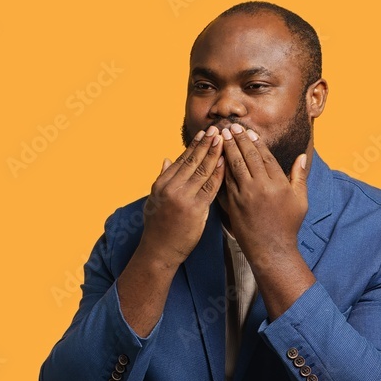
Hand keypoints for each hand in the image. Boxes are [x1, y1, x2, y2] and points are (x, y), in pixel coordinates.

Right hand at [139, 126, 224, 266]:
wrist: (159, 250)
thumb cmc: (158, 227)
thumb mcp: (154, 200)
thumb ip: (162, 178)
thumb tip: (166, 158)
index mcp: (162, 184)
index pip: (182, 160)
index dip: (194, 146)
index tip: (204, 134)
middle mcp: (171, 188)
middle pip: (193, 161)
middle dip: (206, 144)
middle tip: (217, 129)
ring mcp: (183, 198)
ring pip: (202, 171)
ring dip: (214, 154)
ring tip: (223, 140)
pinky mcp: (195, 210)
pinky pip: (210, 187)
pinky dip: (218, 174)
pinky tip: (226, 163)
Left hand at [220, 123, 308, 266]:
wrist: (271, 250)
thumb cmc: (288, 226)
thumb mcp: (300, 201)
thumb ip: (299, 177)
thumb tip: (301, 157)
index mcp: (277, 184)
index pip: (264, 155)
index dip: (255, 141)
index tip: (248, 131)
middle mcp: (260, 187)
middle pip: (247, 156)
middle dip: (237, 139)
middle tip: (230, 127)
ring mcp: (244, 196)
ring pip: (233, 166)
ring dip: (226, 149)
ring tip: (220, 136)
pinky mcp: (232, 205)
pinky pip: (224, 182)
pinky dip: (220, 168)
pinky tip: (216, 159)